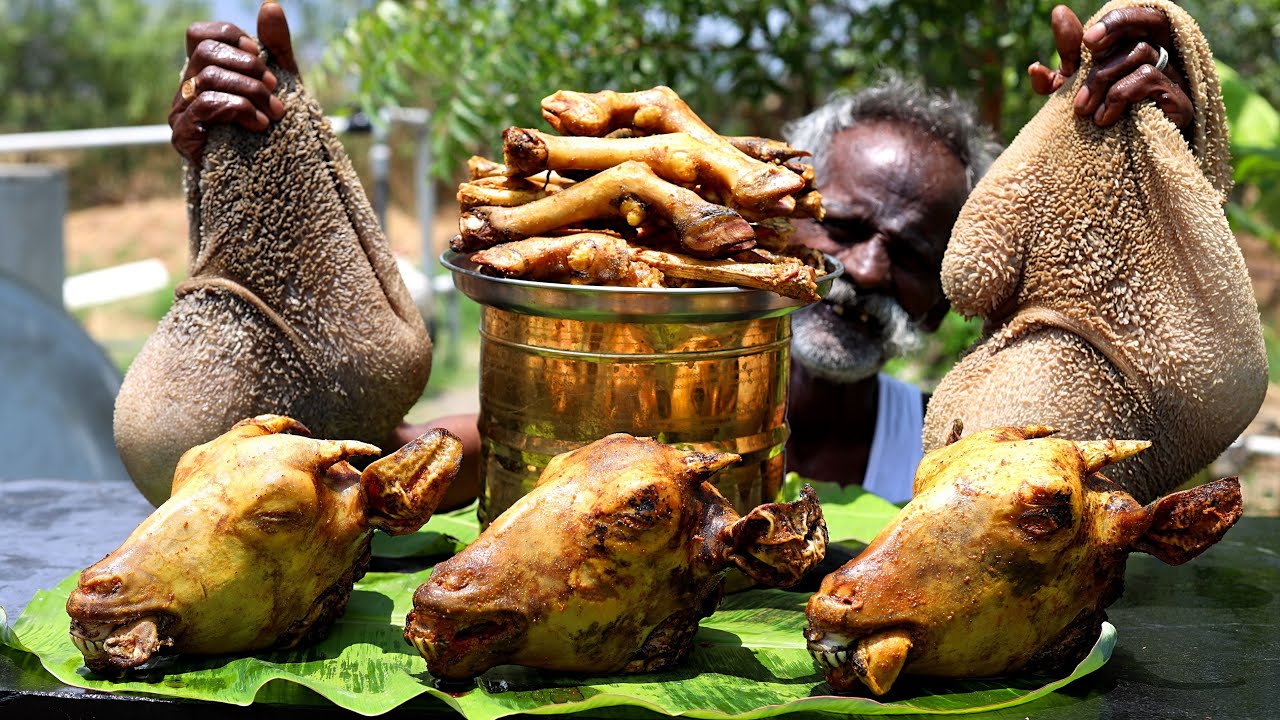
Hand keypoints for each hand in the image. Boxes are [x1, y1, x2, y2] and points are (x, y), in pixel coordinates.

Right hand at [168, 1, 298, 162]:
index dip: (229, 37)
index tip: (258, 53)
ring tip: (275, 112)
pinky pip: (207, 105)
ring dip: (251, 92)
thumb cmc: (274, 129)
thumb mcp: (282, 82)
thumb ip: (275, 47)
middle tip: (275, 88)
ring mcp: (181, 112)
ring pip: (209, 78)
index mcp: (205, 71)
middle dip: (248, 68)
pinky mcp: (183, 135)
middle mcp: (187, 88)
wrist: (274, 180)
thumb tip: (270, 5)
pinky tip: (260, 125)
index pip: (200, 35)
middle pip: (205, 53)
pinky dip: (240, 109)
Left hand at [1028, 4, 1192, 130]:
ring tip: (1085, 111)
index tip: (1087, 41)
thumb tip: (1034, 66)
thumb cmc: (1100, 122)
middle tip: (1074, 77)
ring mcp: (1171, 77)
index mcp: (1133, 49)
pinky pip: (1149, 78)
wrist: (1125, 168)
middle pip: (1136, 31)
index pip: (1131, 20)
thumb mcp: (1076, 95)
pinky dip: (1121, 94)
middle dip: (1105, 46)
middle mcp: (1157, 57)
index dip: (1113, 22)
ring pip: (1139, 53)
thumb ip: (1058, 78)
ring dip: (1104, 81)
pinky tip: (1104, 118)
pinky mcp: (1179, 100)